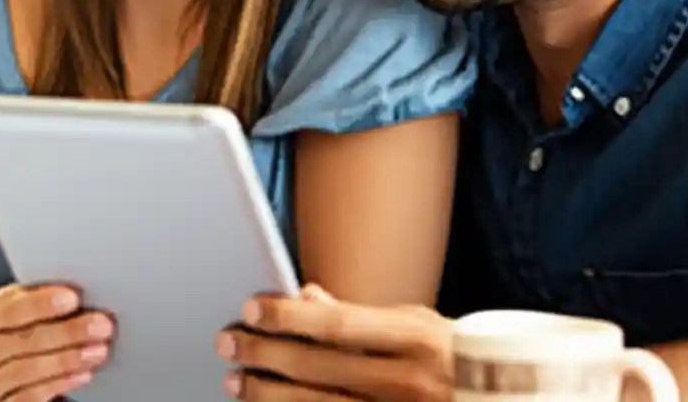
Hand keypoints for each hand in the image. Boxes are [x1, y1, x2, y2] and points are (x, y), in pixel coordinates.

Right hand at [0, 284, 114, 400]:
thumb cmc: (9, 335)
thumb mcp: (15, 310)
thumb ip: (40, 299)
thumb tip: (81, 286)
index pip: (10, 310)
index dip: (40, 303)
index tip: (72, 297)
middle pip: (25, 340)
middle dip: (68, 332)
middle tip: (102, 324)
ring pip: (27, 370)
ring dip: (67, 359)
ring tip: (99, 350)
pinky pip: (29, 397)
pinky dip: (58, 385)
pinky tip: (82, 375)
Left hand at [216, 284, 452, 400]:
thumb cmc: (459, 361)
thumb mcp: (421, 326)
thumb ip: (363, 315)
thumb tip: (308, 296)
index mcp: (419, 340)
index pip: (340, 325)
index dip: (290, 317)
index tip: (252, 308)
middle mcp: (411, 383)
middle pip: (320, 369)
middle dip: (265, 355)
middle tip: (228, 344)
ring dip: (270, 395)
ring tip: (238, 382)